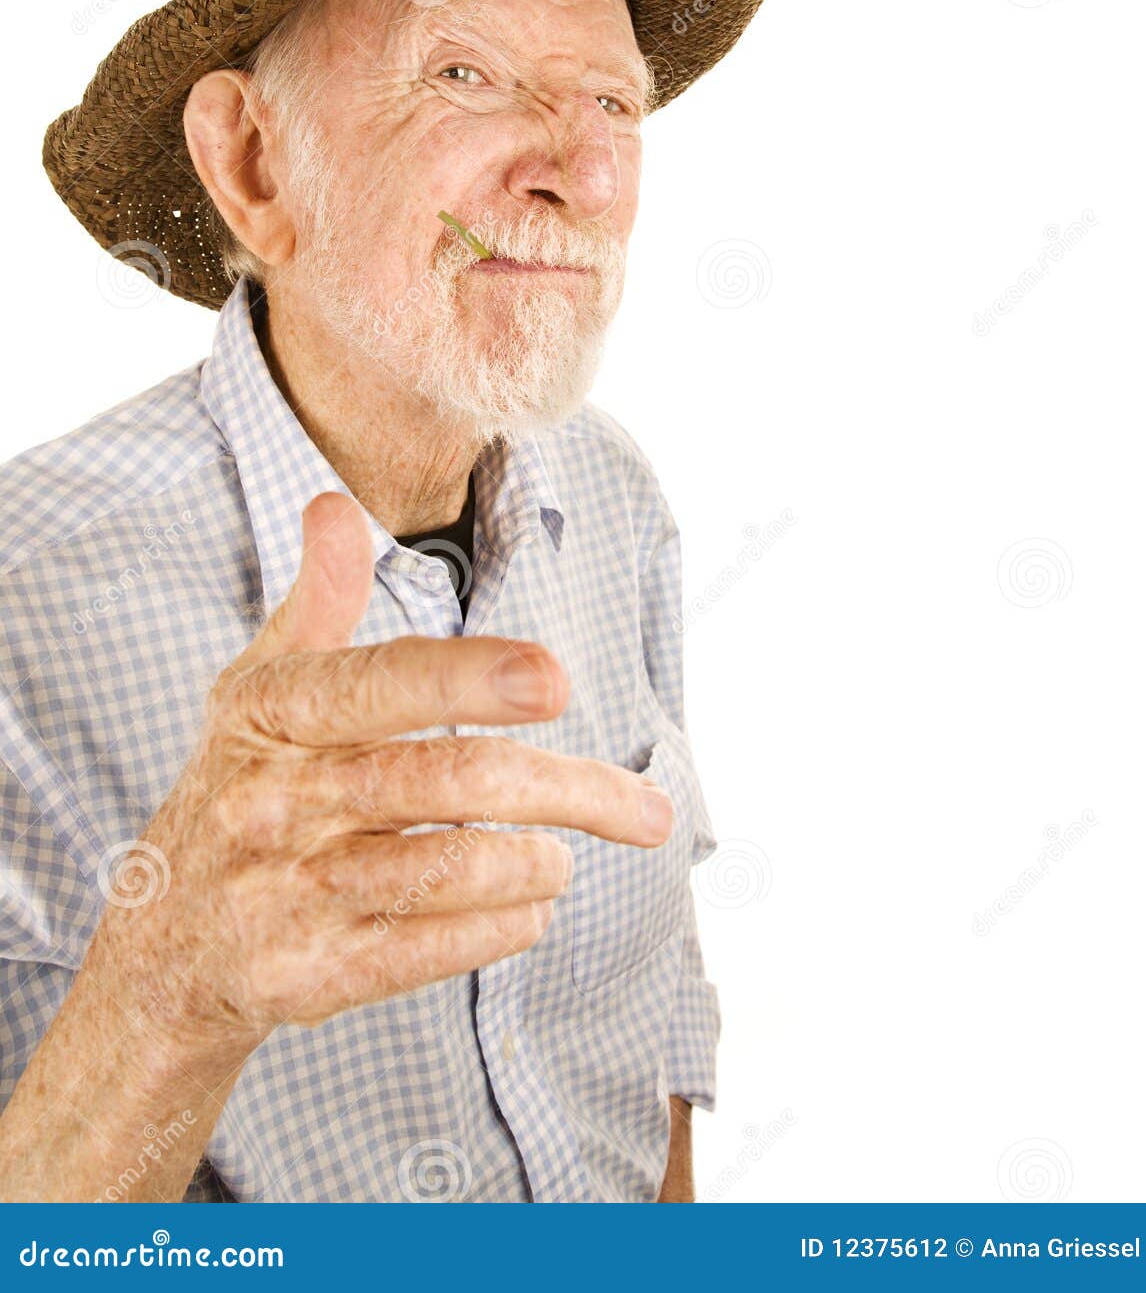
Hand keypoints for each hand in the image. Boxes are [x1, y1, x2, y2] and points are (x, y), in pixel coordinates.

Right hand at [83, 492, 672, 1057]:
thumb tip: (333, 505)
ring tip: (564, 855)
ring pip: (445, 871)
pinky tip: (530, 908)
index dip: (470, 679)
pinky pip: (425, 950)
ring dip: (534, 864)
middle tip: (646, 808)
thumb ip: (318, 600)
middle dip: (566, 792)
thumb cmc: (241, 786)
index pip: (381, 684)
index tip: (557, 678)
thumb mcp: (260, 687)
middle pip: (447, 783)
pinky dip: (499, 927)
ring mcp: (288, 892)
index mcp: (275, 714)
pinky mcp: (306, 974)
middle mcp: (276, 800)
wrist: (164, 944)